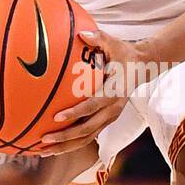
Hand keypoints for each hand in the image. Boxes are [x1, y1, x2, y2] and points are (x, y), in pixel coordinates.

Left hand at [37, 28, 155, 156]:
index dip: (75, 112)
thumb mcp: (114, 43)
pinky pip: (86, 136)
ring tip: (42, 151)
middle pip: (87, 130)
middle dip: (65, 138)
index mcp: (114, 92)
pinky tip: (51, 145)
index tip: (56, 117)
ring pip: (86, 138)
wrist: (142, 67)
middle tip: (44, 140)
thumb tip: (81, 33)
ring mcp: (109, 118)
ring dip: (65, 146)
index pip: (92, 105)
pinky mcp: (105, 122)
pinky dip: (69, 143)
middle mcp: (112, 109)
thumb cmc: (124, 54)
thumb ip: (98, 38)